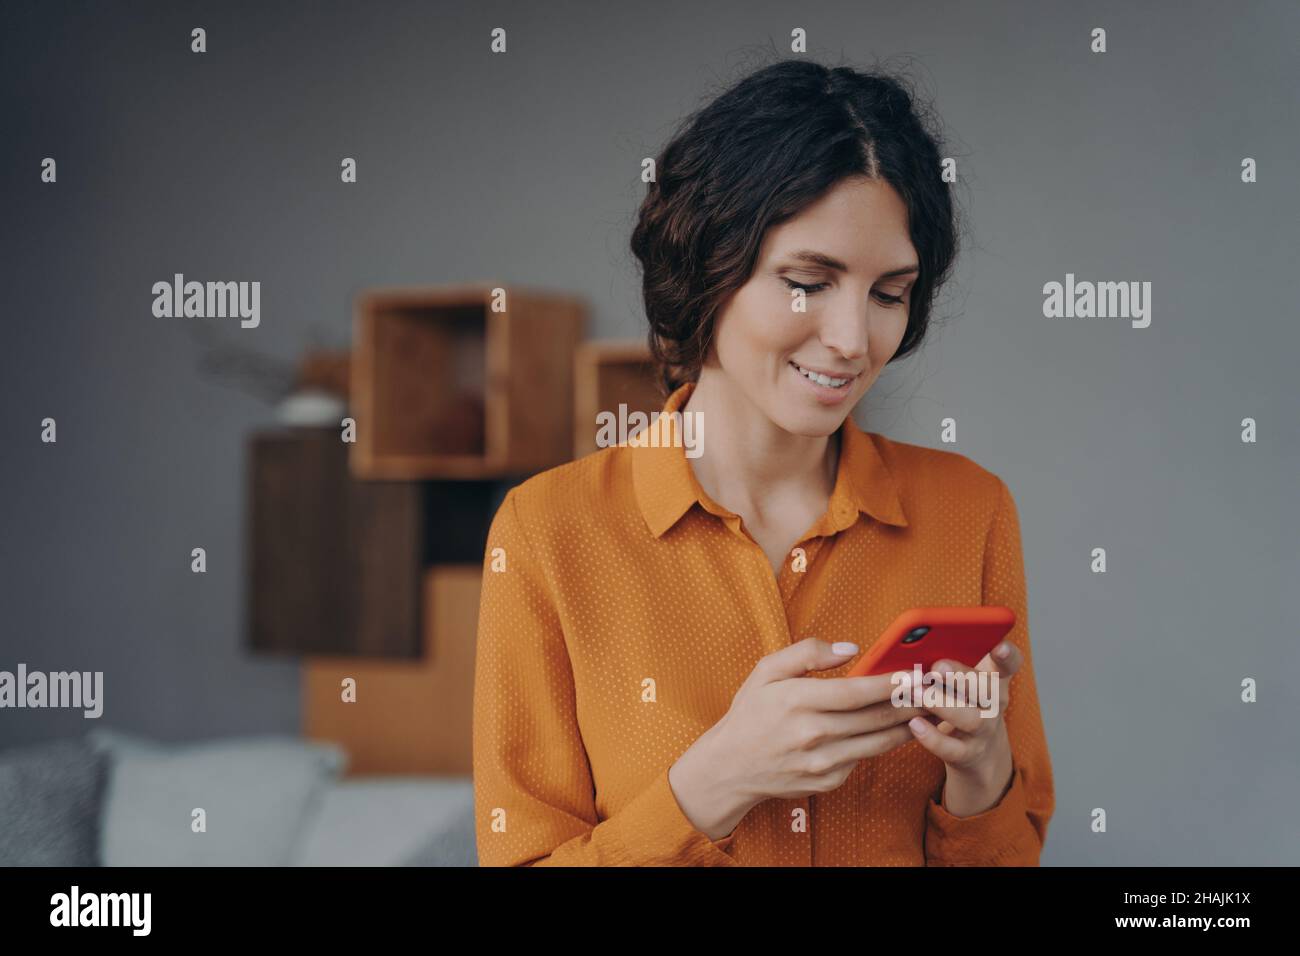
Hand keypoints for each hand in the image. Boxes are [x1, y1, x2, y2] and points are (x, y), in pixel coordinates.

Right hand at [670, 637, 923, 839]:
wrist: (729, 767)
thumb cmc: (750, 713)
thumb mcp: (766, 671)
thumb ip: (807, 653)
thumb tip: (850, 648)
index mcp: (798, 701)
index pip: (857, 691)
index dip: (891, 683)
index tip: (916, 673)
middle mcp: (812, 734)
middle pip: (876, 718)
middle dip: (910, 703)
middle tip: (934, 691)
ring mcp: (821, 762)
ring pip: (878, 743)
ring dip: (907, 727)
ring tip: (926, 711)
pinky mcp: (828, 781)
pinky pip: (862, 760)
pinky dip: (880, 745)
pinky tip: (893, 731)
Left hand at [906, 640, 1020, 815]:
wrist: (979, 753)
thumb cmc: (963, 703)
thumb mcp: (964, 682)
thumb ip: (949, 664)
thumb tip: (915, 647)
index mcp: (994, 680)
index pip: (1009, 665)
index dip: (1007, 656)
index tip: (1000, 646)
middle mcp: (994, 705)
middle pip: (985, 690)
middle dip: (961, 676)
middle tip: (937, 666)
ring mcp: (983, 732)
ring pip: (970, 719)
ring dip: (942, 705)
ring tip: (918, 693)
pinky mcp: (967, 755)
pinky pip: (951, 748)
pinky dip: (932, 737)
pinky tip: (914, 724)